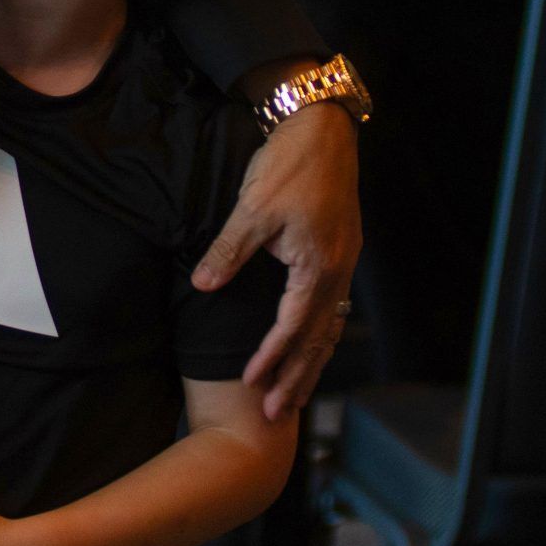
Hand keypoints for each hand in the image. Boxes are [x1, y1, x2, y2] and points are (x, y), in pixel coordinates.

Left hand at [193, 101, 359, 419]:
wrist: (323, 130)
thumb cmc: (288, 167)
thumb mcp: (251, 209)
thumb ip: (228, 253)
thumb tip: (202, 287)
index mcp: (318, 267)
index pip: (292, 327)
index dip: (271, 357)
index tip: (252, 384)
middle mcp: (338, 272)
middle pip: (317, 338)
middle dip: (298, 377)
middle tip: (280, 414)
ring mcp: (343, 263)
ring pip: (327, 326)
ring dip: (311, 362)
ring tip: (297, 394)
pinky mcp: (340, 252)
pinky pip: (330, 307)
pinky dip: (318, 334)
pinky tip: (310, 346)